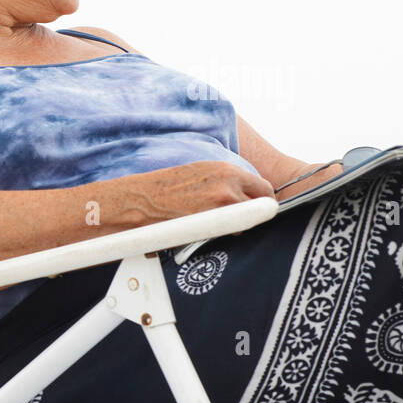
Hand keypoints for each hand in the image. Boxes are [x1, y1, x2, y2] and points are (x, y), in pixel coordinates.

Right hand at [118, 161, 275, 223]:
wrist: (140, 200)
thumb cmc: (163, 187)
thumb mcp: (198, 172)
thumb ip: (223, 180)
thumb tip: (240, 193)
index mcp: (226, 170)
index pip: (262, 186)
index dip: (260, 198)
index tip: (256, 205)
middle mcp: (229, 186)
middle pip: (260, 205)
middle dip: (252, 212)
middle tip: (239, 217)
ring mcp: (222, 207)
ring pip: (245, 221)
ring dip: (236, 224)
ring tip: (213, 222)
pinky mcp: (212, 225)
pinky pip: (229, 232)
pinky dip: (222, 232)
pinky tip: (205, 228)